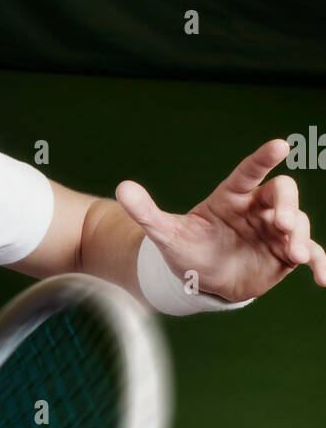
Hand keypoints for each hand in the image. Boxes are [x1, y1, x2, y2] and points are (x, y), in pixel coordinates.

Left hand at [115, 138, 325, 302]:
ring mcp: (275, 231)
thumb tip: (122, 189)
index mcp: (231, 196)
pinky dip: (320, 263)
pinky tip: (323, 279)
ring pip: (299, 223)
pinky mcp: (286, 254)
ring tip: (294, 253)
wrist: (202, 281)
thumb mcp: (166, 233)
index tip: (279, 145)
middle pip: (282, 194)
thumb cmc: (186, 250)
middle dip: (287, 205)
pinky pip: (311, 254)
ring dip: (300, 236)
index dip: (263, 159)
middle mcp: (258, 209)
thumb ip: (147, 212)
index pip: (249, 172)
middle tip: (281, 223)